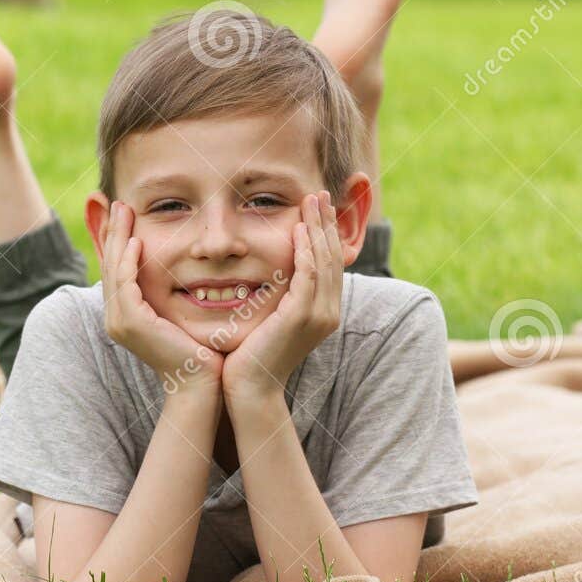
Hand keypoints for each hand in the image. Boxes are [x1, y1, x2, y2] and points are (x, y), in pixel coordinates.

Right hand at [99, 201, 222, 384]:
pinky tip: (135, 242)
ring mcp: (119, 321)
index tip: (124, 213)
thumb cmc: (198, 350)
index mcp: (124, 313)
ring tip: (123, 211)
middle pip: (109, 264)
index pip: (116, 268)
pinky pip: (126, 283)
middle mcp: (115, 317)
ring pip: (114, 269)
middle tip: (118, 202)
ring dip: (118, 237)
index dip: (117, 239)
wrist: (200, 382)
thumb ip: (170, 292)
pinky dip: (129, 261)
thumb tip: (180, 267)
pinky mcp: (131, 322)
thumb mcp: (179, 313)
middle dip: (113, 231)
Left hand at [222, 191, 343, 404]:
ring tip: (311, 202)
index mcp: (324, 311)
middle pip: (333, 257)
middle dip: (327, 223)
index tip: (318, 208)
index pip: (331, 264)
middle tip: (319, 195)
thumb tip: (275, 271)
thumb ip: (281, 294)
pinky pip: (308, 275)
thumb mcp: (272, 317)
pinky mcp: (301, 316)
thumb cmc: (253, 353)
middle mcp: (328, 312)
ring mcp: (319, 315)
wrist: (249, 387)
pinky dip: (305, 250)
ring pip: (323, 261)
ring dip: (318, 228)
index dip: (327, 234)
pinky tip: (299, 229)